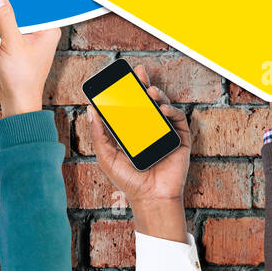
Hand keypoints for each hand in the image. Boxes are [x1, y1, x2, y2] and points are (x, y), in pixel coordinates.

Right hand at [0, 0, 60, 115]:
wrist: (16, 102)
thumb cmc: (23, 79)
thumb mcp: (12, 45)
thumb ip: (5, 20)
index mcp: (49, 30)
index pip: (37, 4)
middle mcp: (41, 33)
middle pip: (25, 11)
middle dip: (11, 4)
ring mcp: (29, 40)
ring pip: (15, 20)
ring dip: (3, 15)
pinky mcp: (17, 46)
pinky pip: (7, 30)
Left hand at [88, 66, 190, 241]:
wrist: (150, 197)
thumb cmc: (129, 180)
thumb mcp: (107, 156)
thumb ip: (99, 134)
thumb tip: (91, 110)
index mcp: (133, 131)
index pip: (130, 105)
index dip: (127, 90)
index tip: (122, 76)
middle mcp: (150, 129)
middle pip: (148, 101)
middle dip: (144, 84)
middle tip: (139, 72)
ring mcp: (165, 132)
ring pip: (163, 106)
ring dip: (158, 95)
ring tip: (150, 91)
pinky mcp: (180, 139)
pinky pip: (178, 119)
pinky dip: (171, 110)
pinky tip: (162, 109)